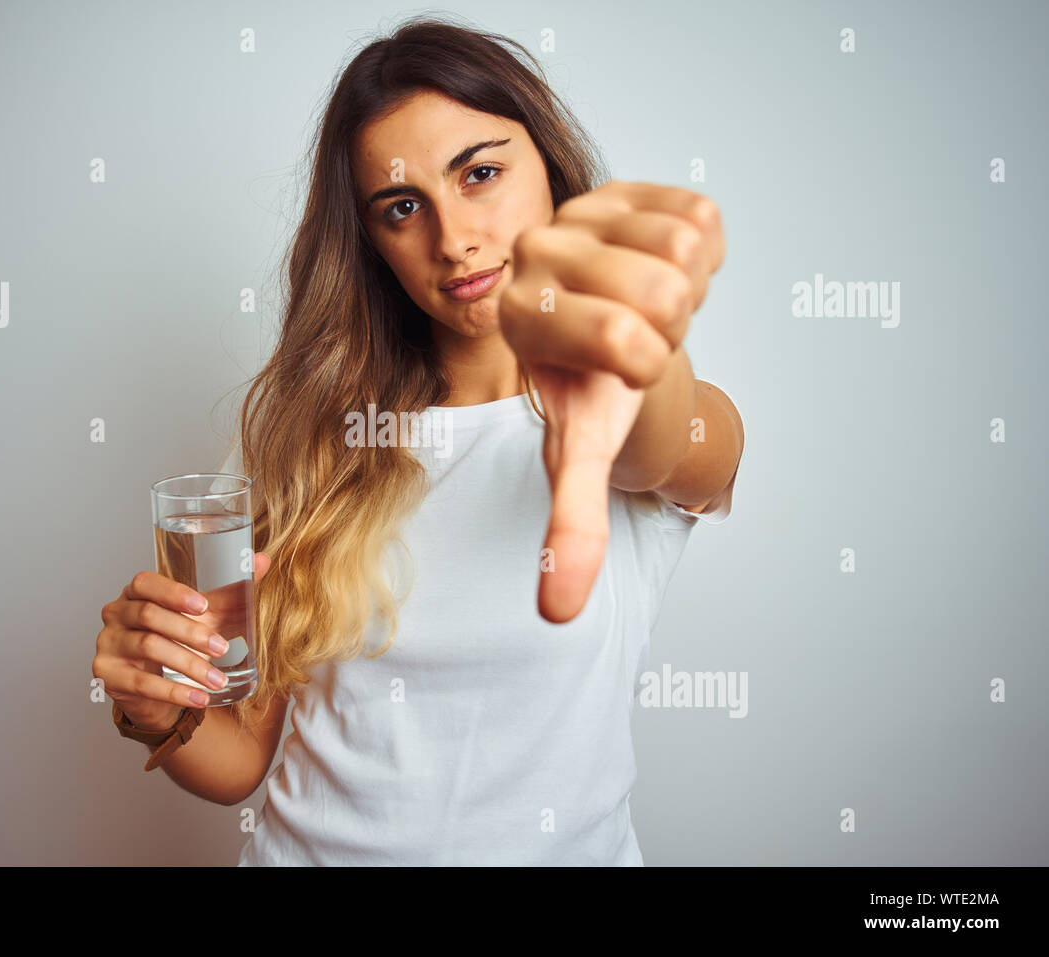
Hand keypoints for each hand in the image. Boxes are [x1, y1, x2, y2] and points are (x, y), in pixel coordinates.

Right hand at [93, 552, 270, 729]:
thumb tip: (263, 561)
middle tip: (223, 648)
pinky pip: (142, 683)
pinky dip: (175, 692)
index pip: (145, 582)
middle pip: (149, 615)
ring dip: (188, 664)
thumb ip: (230, 592)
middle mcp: (116, 613)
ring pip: (148, 648)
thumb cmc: (179, 640)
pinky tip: (199, 698)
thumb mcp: (204, 617)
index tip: (204, 606)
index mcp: (136, 591)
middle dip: (190, 632)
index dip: (173, 592)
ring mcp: (108, 644)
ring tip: (218, 680)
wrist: (156, 689)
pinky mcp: (107, 675)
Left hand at [498, 181, 724, 623]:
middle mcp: (533, 252)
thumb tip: (560, 614)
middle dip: (667, 327)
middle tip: (633, 335)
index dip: (645, 367)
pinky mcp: (622, 181)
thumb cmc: (588, 393)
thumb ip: (568, 529)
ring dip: (682, 288)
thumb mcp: (581, 454)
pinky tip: (655, 265)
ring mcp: (575, 208)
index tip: (613, 368)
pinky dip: (698, 251)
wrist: (604, 332)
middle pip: (664, 292)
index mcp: (518, 318)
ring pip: (684, 248)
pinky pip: (700, 214)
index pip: (627, 343)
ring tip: (641, 301)